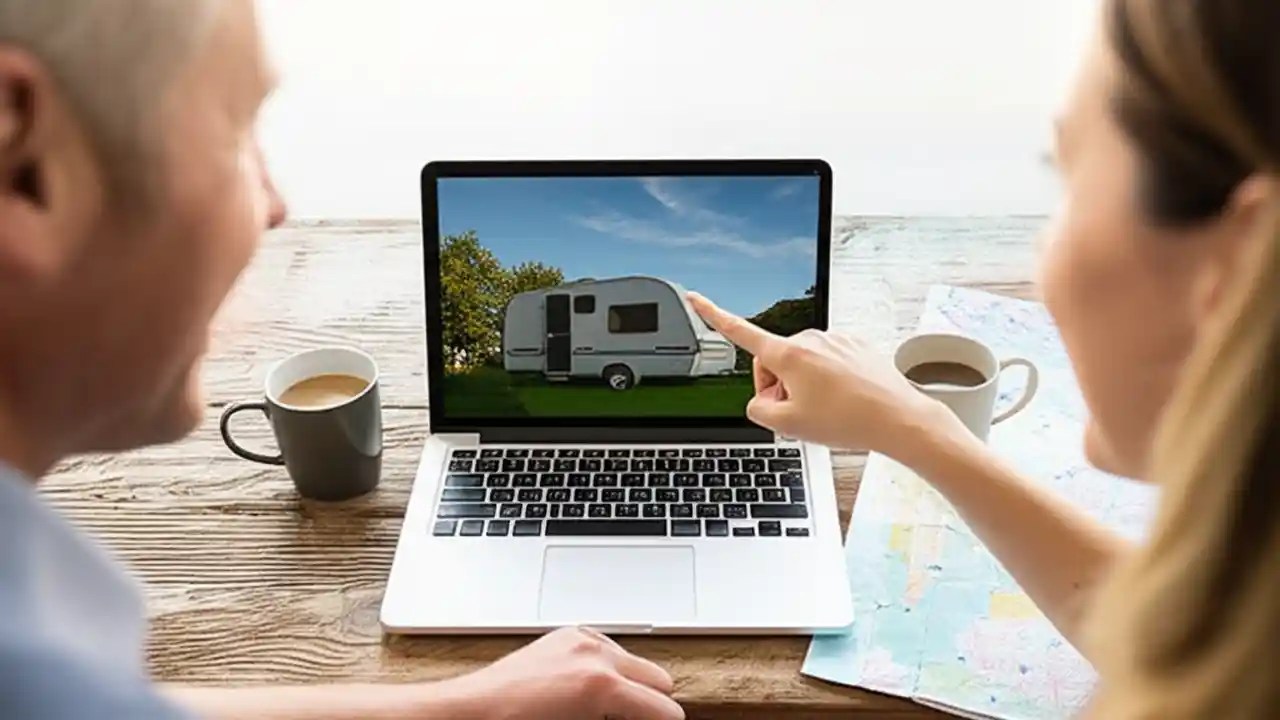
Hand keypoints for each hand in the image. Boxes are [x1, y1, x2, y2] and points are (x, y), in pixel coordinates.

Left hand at [449, 627, 683, 719]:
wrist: (473, 710)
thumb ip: (619, 718)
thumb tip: (642, 717)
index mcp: (602, 687)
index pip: (664, 708)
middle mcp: (596, 655)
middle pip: (660, 678)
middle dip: (652, 702)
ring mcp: (581, 639)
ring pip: (634, 660)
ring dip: (630, 683)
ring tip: (607, 708)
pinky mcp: (567, 634)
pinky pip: (607, 647)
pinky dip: (608, 666)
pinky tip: (588, 686)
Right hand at [688, 292, 955, 457]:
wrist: (897, 418)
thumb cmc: (848, 421)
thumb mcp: (789, 426)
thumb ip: (759, 411)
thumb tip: (763, 401)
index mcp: (788, 355)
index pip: (740, 331)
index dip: (712, 314)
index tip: (695, 296)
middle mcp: (810, 340)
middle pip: (774, 362)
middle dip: (779, 387)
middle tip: (799, 414)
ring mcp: (834, 340)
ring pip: (802, 365)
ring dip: (805, 386)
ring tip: (829, 410)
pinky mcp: (854, 346)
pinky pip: (828, 363)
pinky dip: (829, 381)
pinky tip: (844, 400)